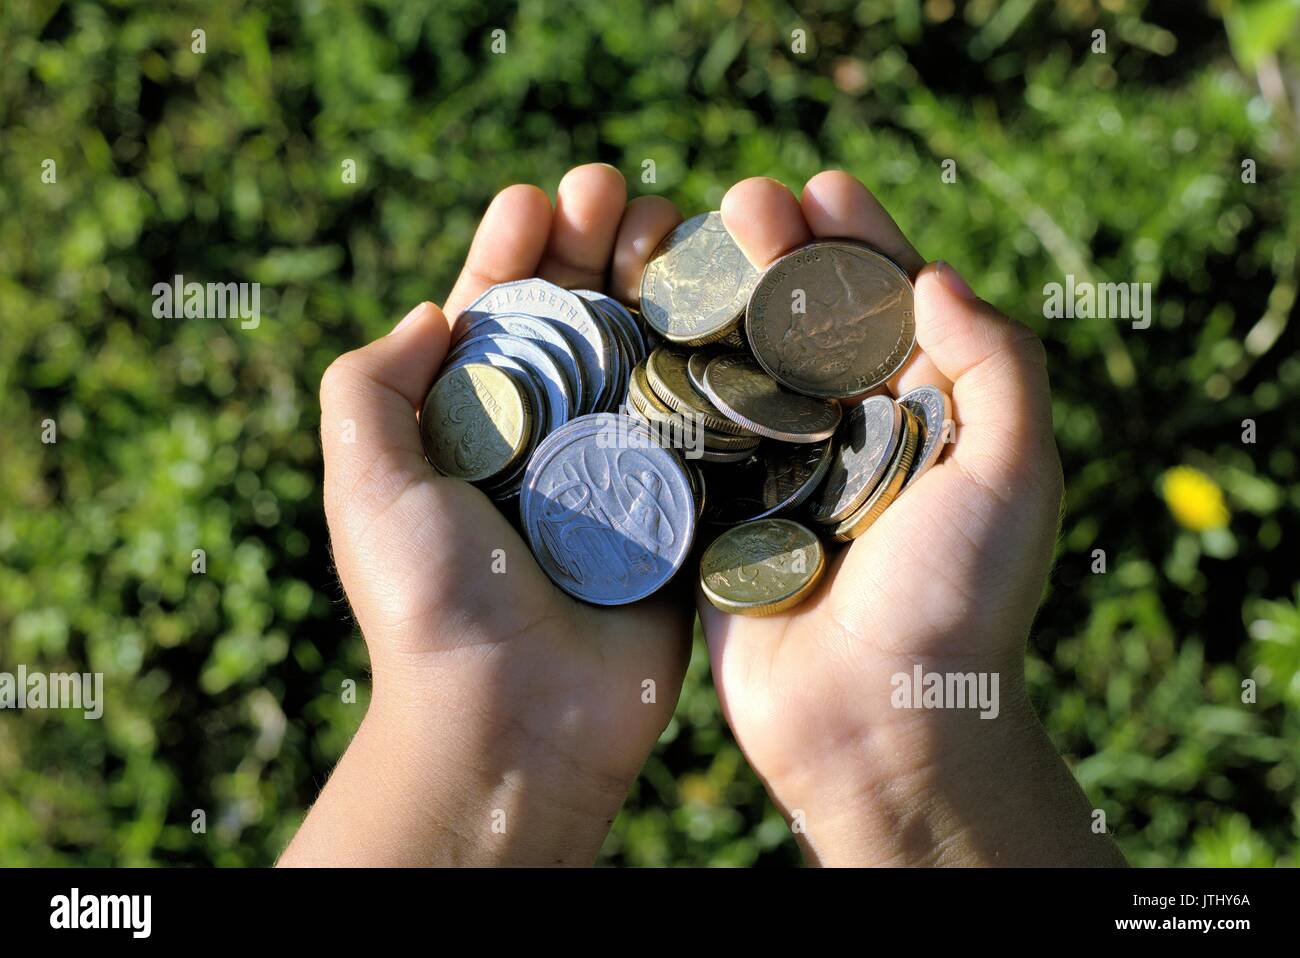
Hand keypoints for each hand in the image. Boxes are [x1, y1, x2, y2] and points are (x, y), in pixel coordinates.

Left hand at [281, 164, 690, 865]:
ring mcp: (620, 468)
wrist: (517, 717)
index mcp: (475, 425)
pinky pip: (706, 417)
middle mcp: (549, 438)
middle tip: (615, 194)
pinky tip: (732, 303)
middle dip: (594, 243)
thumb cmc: (432, 602)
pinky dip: (719, 357)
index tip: (533, 201)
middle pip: (580, 316)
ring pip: (647, 350)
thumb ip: (368, 387)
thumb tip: (431, 312)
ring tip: (673, 230)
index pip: (494, 314)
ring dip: (661, 282)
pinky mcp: (681, 504)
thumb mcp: (365, 483)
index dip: (511, 248)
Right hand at [698, 172, 1124, 865]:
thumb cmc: (956, 602)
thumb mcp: (1015, 478)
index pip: (894, 309)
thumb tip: (934, 277)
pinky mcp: (722, 515)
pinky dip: (672, 377)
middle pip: (810, 322)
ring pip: (746, 366)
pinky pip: (695, 433)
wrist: (876, 724)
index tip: (825, 189)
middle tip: (744, 202)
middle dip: (779, 254)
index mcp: (928, 421)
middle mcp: (853, 439)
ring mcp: (782, 475)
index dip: (861, 243)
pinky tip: (643, 325)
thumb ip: (996, 368)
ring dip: (718, 300)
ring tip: (685, 242)